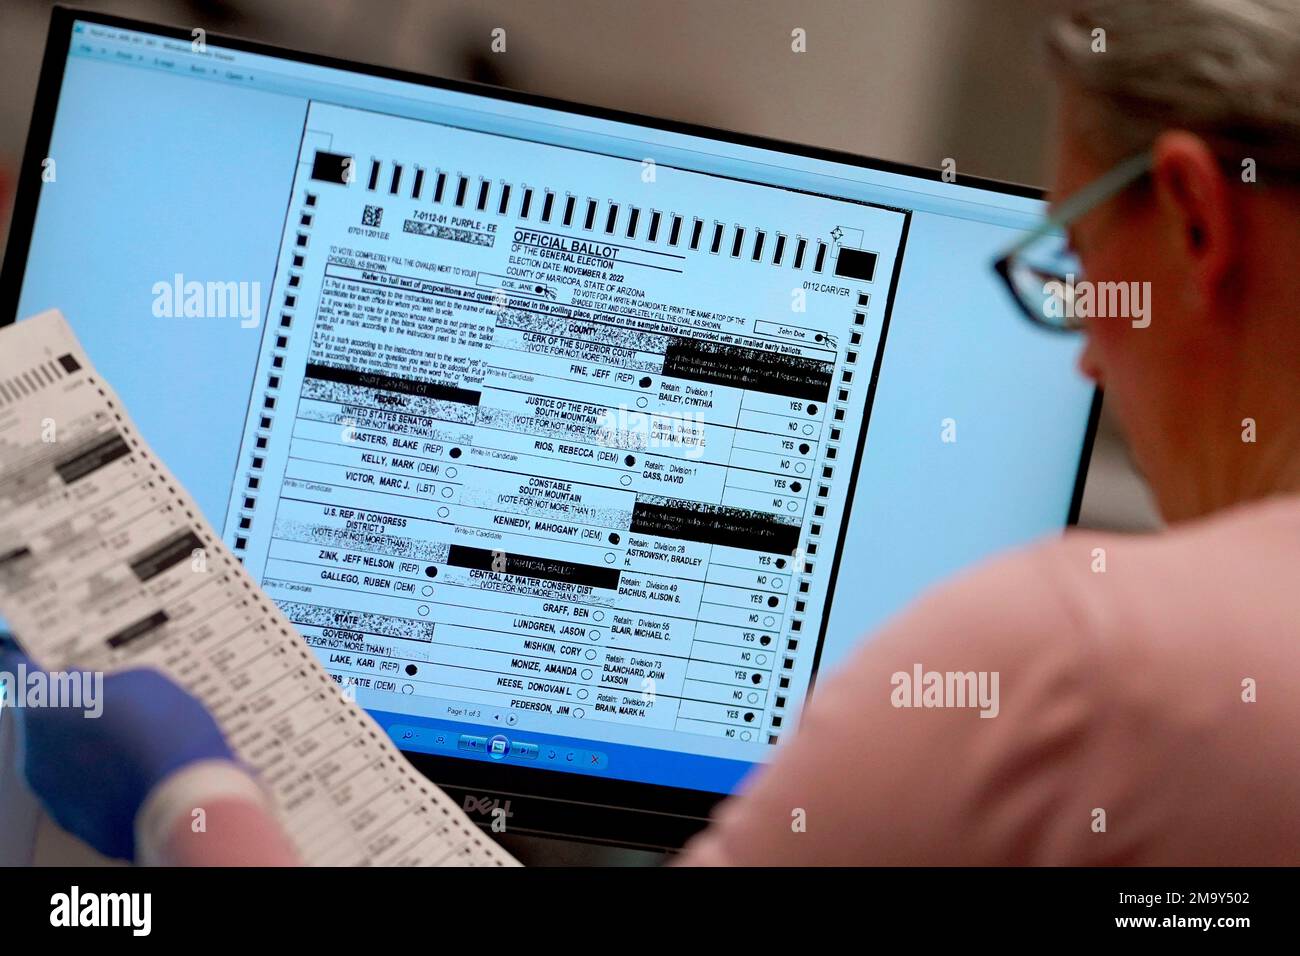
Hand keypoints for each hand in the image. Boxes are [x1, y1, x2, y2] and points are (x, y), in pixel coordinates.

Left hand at [0, 635, 233, 860]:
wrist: (190, 799)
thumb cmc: (166, 734)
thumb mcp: (143, 682)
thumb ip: (103, 682)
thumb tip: (90, 689)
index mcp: (43, 708)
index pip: (18, 673)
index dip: (29, 661)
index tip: (32, 653)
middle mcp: (35, 753)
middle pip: (45, 721)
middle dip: (72, 711)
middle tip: (114, 705)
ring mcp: (53, 794)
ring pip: (64, 759)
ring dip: (89, 749)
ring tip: (138, 742)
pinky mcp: (78, 823)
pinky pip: (85, 792)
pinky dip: (105, 781)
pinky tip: (140, 771)